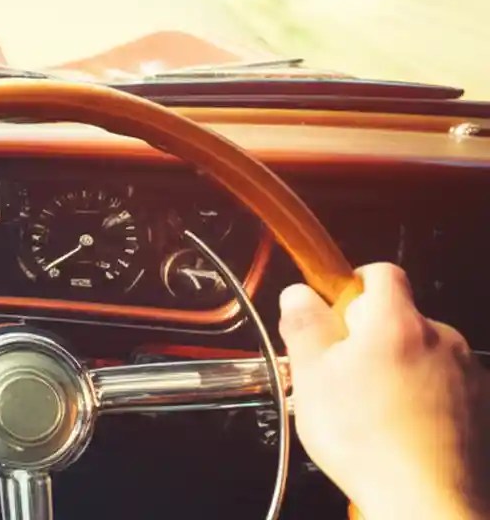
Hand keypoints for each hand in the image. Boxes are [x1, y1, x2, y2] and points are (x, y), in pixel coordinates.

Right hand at [279, 263, 489, 518]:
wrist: (427, 500)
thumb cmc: (365, 439)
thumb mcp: (312, 377)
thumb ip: (304, 325)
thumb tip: (299, 293)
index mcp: (395, 321)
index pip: (380, 273)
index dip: (353, 287)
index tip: (336, 316)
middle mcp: (441, 337)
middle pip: (400, 317)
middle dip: (371, 337)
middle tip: (342, 375)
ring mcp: (467, 372)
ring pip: (421, 353)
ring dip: (398, 368)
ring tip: (371, 410)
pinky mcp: (479, 405)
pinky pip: (443, 385)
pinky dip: (422, 397)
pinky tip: (400, 428)